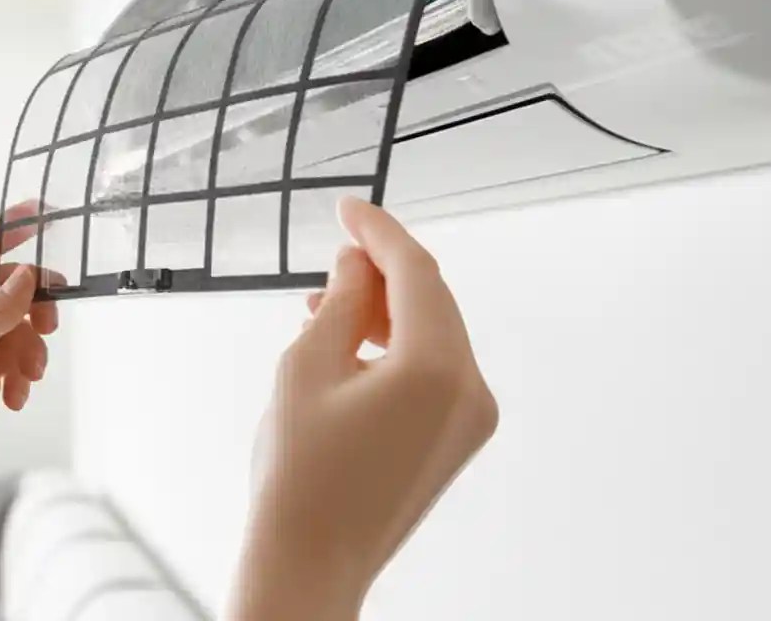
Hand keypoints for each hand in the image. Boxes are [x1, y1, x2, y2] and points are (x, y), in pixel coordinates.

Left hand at [0, 203, 59, 504]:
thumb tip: (27, 275)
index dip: (4, 232)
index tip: (37, 213)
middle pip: (4, 290)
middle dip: (30, 307)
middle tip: (48, 325)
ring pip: (18, 325)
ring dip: (30, 349)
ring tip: (28, 377)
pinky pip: (18, 356)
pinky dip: (24, 374)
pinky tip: (16, 399)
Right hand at [230, 197, 497, 619]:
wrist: (310, 562)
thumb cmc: (300, 476)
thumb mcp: (306, 366)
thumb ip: (339, 303)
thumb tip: (358, 264)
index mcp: (437, 369)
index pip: (416, 272)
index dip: (379, 232)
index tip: (349, 207)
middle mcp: (470, 391)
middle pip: (431, 301)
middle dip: (381, 272)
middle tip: (334, 252)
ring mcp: (470, 420)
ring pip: (432, 335)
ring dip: (383, 311)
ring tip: (322, 309)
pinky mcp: (456, 440)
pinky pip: (433, 371)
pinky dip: (395, 349)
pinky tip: (349, 347)